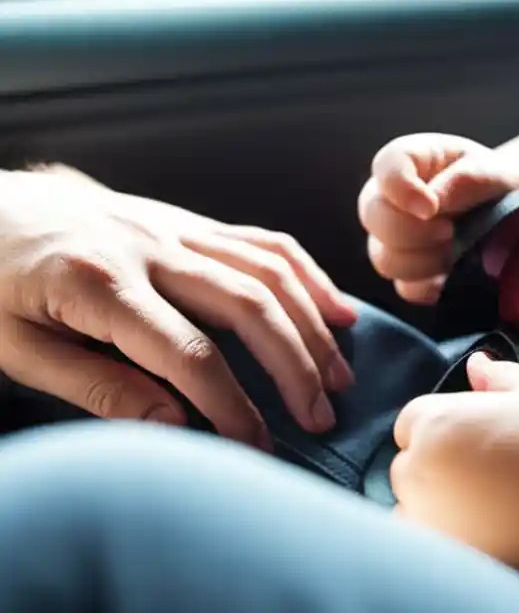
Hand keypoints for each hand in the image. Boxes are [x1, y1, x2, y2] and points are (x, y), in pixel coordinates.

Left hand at [0, 167, 358, 447]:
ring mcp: (175, 226)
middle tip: (319, 417)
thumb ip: (94, 387)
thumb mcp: (13, 348)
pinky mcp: (189, 220)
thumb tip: (173, 424)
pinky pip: (263, 241)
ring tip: (338, 376)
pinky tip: (336, 311)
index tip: (257, 447)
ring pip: (267, 270)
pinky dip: (308, 276)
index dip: (230, 406)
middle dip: (294, 366)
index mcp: (99, 284)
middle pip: (248, 304)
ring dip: (312, 325)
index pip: (187, 353)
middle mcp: (148, 246)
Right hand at [359, 134, 518, 304]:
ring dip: (424, 260)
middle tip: (450, 231)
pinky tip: (455, 271)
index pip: (386, 166)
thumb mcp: (491, 170)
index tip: (430, 207)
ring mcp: (396, 239)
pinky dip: (432, 285)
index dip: (400, 189)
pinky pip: (407, 288)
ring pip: (385, 259)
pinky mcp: (411, 275)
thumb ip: (463, 181)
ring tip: (458, 249)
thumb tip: (431, 205)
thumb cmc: (498, 181)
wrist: (518, 211)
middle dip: (413, 230)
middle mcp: (392, 198)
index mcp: (411, 160)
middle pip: (373, 216)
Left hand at [391, 354, 518, 572]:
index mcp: (438, 424)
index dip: (446, 422)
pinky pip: (428, 538)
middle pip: (409, 462)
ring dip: (437, 498)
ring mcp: (429, 518)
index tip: (478, 434)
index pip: (414, 419)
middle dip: (437, 460)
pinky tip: (484, 524)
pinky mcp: (445, 553)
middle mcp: (420, 472)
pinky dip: (445, 531)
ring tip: (489, 498)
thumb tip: (475, 364)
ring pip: (414, 504)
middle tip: (489, 466)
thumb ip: (498, 376)